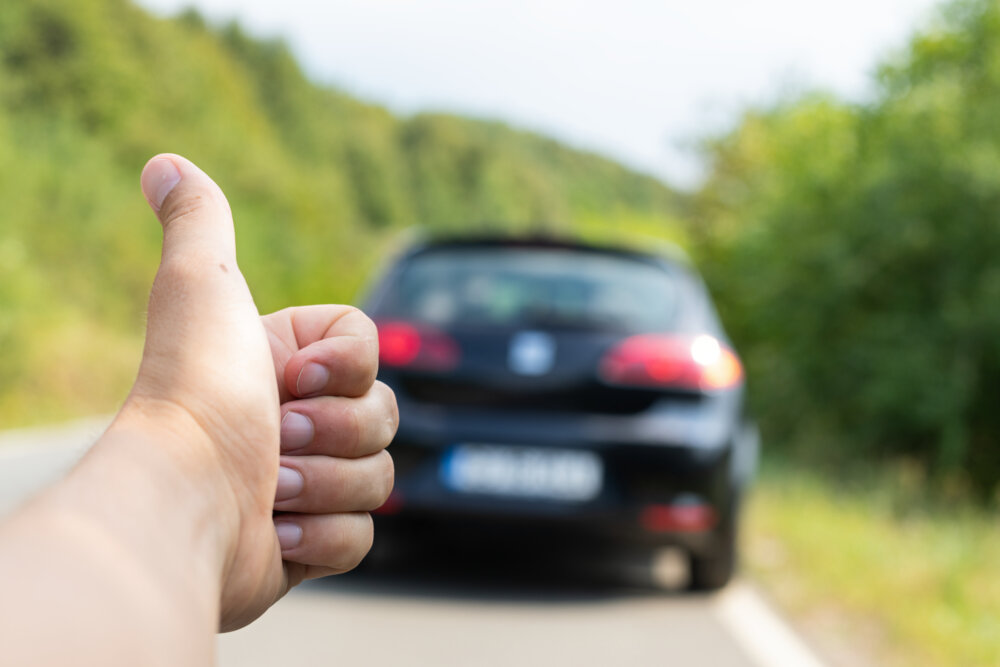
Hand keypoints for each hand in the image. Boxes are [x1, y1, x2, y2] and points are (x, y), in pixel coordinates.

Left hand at [118, 154, 395, 630]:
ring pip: (381, 477)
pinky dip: (322, 535)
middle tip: (275, 438)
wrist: (181, 506)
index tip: (291, 378)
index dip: (344, 368)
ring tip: (267, 488)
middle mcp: (298, 421)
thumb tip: (164, 164)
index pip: (369, 353)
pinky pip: (363, 535)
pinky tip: (274, 530)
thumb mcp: (202, 285)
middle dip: (334, 431)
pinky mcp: (311, 542)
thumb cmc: (195, 393)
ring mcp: (307, 485)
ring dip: (325, 484)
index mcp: (285, 365)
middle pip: (385, 416)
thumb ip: (199, 220)